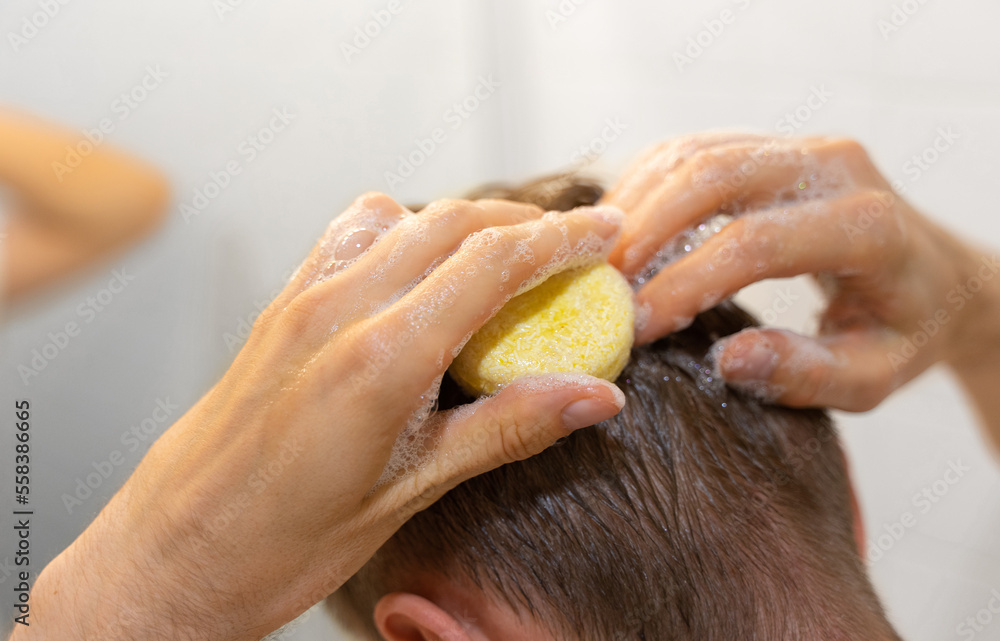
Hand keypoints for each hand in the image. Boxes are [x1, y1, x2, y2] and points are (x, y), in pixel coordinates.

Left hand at [21, 194, 625, 639]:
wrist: (174, 552)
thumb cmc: (284, 542)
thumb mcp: (412, 490)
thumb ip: (507, 428)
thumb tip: (596, 396)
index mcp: (380, 358)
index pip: (492, 263)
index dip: (561, 240)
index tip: (607, 233)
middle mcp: (337, 309)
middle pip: (454, 224)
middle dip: (526, 224)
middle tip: (576, 245)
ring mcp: (301, 299)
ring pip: (403, 219)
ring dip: (465, 223)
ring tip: (508, 256)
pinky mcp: (280, 306)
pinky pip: (351, 235)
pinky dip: (403, 231)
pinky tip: (420, 269)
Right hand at [604, 133, 999, 411]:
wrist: (933, 276)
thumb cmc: (901, 333)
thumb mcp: (870, 377)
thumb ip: (805, 374)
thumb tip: (728, 360)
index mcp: (868, 226)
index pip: (756, 243)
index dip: (686, 284)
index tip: (638, 329)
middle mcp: (835, 167)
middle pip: (714, 174)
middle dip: (645, 231)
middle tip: (599, 287)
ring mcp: (802, 146)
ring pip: (694, 151)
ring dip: (636, 203)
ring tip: (598, 261)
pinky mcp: (772, 145)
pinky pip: (693, 148)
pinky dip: (645, 185)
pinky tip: (621, 231)